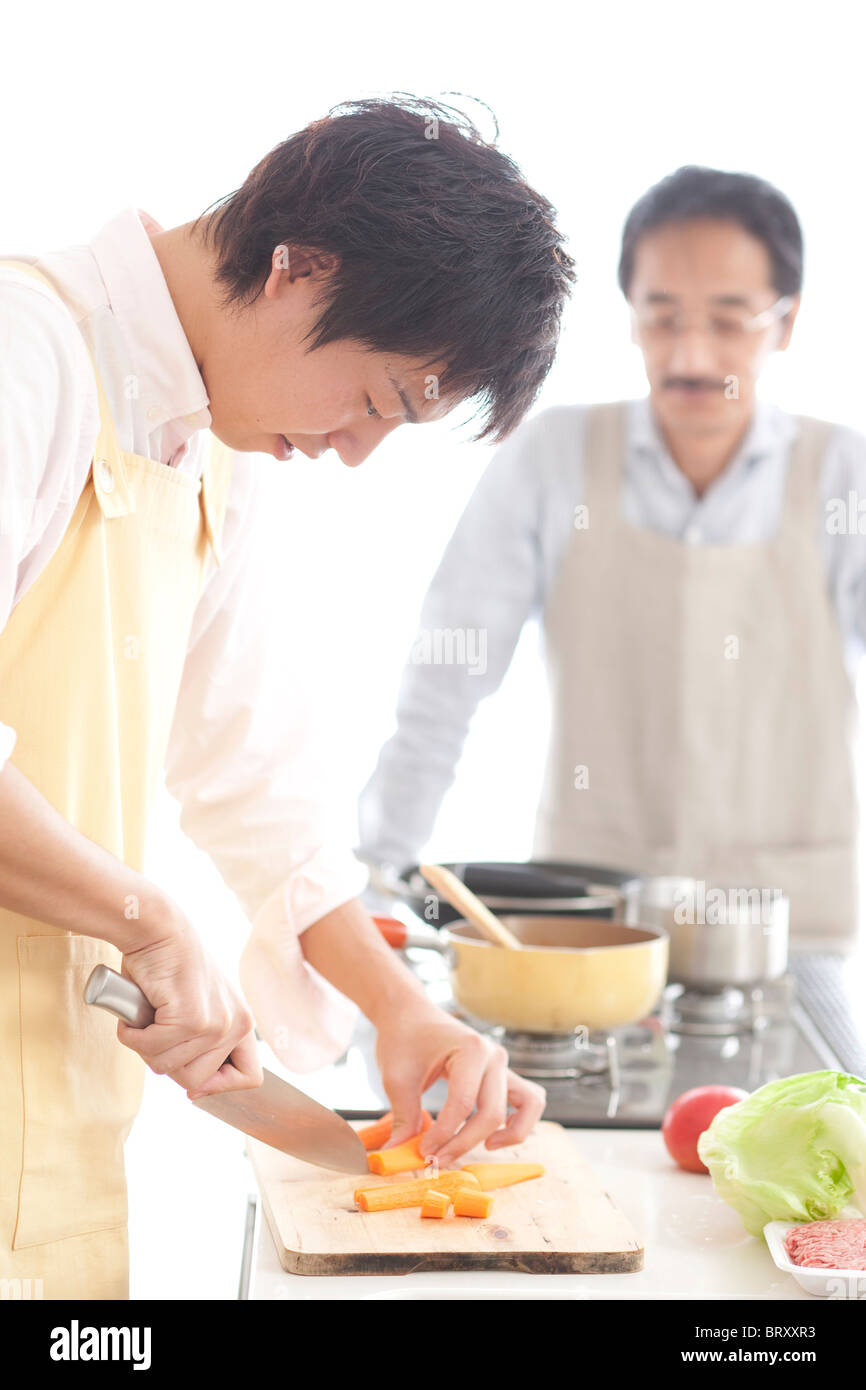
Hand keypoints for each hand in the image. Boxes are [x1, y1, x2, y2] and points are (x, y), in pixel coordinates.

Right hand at [117, 915, 262, 1098]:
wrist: (158, 929)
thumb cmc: (169, 967)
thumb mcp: (199, 1008)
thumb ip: (203, 1044)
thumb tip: (196, 1092)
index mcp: (244, 1022)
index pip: (250, 1077)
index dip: (218, 1086)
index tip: (190, 1083)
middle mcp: (238, 1024)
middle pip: (196, 1082)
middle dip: (167, 1062)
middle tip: (155, 1031)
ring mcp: (216, 1024)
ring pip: (169, 1068)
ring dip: (146, 1047)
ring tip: (146, 1016)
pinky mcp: (191, 1019)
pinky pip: (152, 1049)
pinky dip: (133, 1036)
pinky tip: (135, 1012)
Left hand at [375, 1002, 545, 1166]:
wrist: (410, 1014)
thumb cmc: (403, 1039)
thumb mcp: (396, 1078)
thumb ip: (403, 1118)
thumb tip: (397, 1156)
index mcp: (470, 1049)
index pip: (462, 1104)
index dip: (443, 1135)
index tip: (422, 1152)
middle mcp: (493, 1055)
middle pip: (492, 1113)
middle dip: (464, 1143)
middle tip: (437, 1159)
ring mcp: (502, 1064)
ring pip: (527, 1105)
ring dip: (510, 1134)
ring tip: (484, 1147)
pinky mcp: (502, 1073)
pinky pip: (528, 1099)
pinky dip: (520, 1121)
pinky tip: (494, 1136)